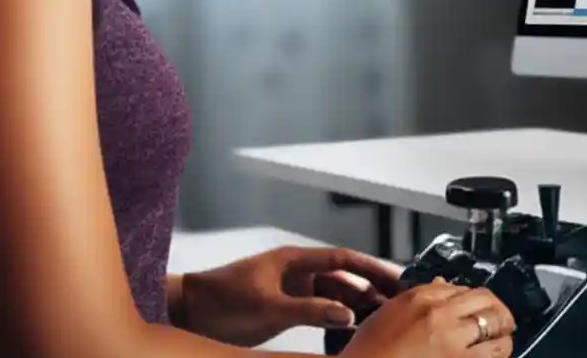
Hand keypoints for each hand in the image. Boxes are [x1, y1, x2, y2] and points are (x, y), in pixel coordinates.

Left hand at [179, 246, 401, 346]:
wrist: (188, 313)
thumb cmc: (223, 303)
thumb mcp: (269, 308)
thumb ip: (310, 310)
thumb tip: (348, 315)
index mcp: (294, 260)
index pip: (343, 259)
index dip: (371, 268)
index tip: (396, 278)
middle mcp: (296, 271)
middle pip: (343, 276)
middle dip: (371, 287)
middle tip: (397, 300)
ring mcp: (291, 289)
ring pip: (333, 294)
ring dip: (355, 304)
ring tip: (381, 317)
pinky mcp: (284, 306)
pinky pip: (319, 308)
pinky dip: (336, 317)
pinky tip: (351, 328)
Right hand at [341, 278, 516, 357]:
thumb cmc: (368, 353)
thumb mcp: (389, 314)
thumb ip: (419, 298)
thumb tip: (444, 285)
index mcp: (420, 297)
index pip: (462, 287)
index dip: (474, 298)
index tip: (477, 307)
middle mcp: (440, 314)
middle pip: (486, 301)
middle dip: (498, 311)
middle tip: (502, 320)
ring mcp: (453, 341)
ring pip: (497, 327)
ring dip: (503, 333)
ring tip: (502, 339)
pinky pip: (493, 355)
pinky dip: (498, 354)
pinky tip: (494, 356)